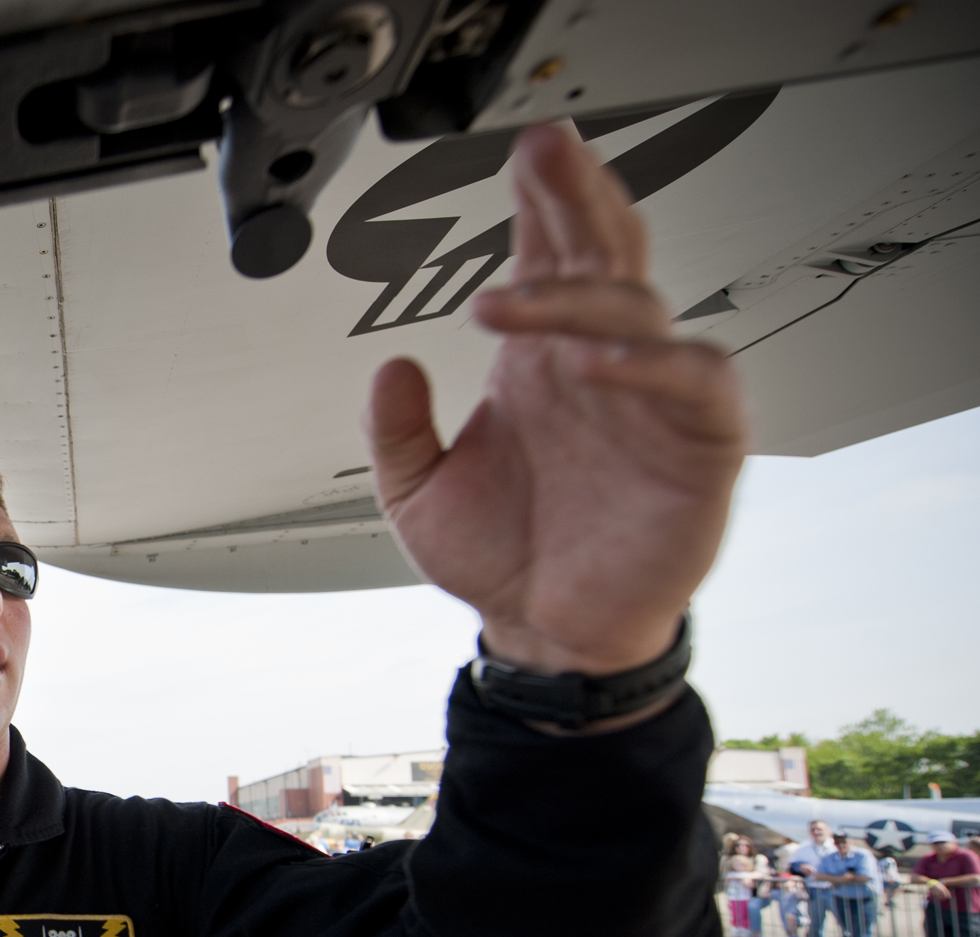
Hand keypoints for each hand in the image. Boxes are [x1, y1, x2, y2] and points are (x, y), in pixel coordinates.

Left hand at [364, 124, 745, 680]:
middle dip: (576, 196)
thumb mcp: (415, 494)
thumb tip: (390, 367)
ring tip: (503, 302)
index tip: (519, 155)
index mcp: (542, 361)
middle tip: (545, 150)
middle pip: (603, 253)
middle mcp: (600, 366)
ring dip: (575, 293)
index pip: (552, 256)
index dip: (540, 200)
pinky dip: (651, 361)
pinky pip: (695, 382)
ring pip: (637, 308)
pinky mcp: (699, 446)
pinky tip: (593, 360)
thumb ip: (394, 431)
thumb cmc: (501, 557)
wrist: (545, 633)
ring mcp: (652, 399)